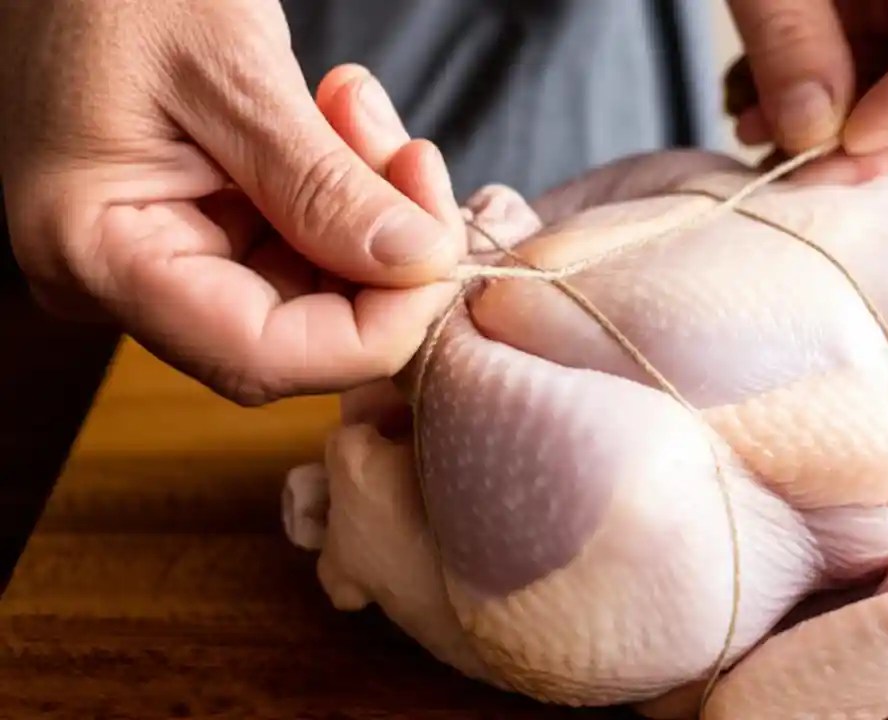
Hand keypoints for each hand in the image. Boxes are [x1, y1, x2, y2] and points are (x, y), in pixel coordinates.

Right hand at [0, 1, 465, 404]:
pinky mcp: (193, 222)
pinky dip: (342, 187)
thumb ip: (321, 181)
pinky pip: (296, 239)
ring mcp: (158, 254)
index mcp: (98, 255)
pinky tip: (343, 116)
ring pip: (311, 283)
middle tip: (413, 156)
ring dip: (368, 207)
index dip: (376, 327)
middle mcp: (120, 279)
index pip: (263, 355)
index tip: (443, 254)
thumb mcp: (226, 67)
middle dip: (382, 254)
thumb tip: (418, 264)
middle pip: (298, 329)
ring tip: (360, 107)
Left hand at [724, 0, 887, 182]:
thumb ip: (792, 37)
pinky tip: (755, 106)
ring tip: (756, 129)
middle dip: (864, 138)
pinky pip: (857, 76)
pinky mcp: (868, 12)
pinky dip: (807, 105)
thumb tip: (813, 131)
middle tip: (792, 171)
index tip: (843, 145)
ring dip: (825, 132)